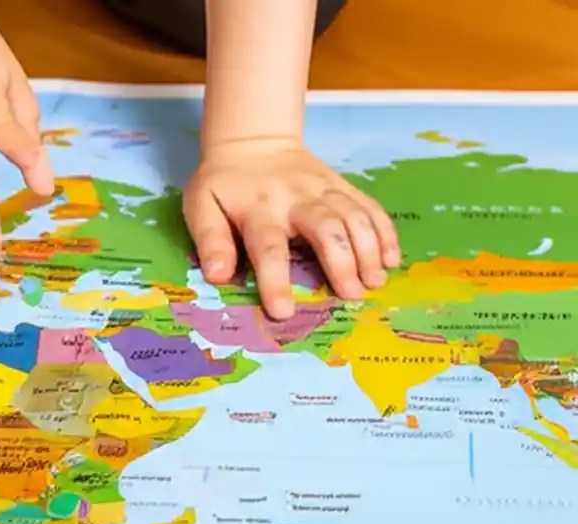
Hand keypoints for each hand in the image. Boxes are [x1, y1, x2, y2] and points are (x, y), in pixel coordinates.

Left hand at [182, 137, 399, 319]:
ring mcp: (323, 189)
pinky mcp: (342, 185)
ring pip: (353, 215)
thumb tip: (217, 275)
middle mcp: (295, 198)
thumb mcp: (201, 206)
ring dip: (368, 249)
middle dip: (341, 261)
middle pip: (325, 227)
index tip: (283, 311)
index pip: (268, 247)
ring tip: (374, 282)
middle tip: (352, 295)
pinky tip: (392, 258)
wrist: (252, 140)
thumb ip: (210, 240)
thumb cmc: (223, 184)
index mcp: (258, 209)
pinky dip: (384, 231)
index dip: (275, 280)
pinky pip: (369, 206)